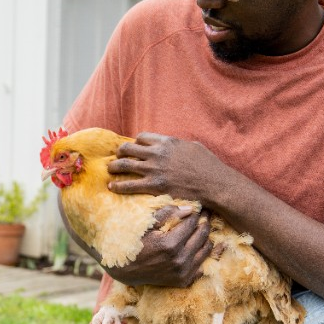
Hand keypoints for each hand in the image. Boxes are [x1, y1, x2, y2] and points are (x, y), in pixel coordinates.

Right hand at [103, 204, 213, 287]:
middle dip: (205, 222)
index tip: (198, 207)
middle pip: (202, 234)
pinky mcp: (184, 281)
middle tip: (206, 214)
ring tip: (202, 228)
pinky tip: (201, 245)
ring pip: (206, 249)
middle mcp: (179, 260)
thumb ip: (167, 214)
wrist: (126, 269)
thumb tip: (189, 208)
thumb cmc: (135, 242)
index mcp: (170, 244)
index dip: (196, 212)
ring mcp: (183, 272)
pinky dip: (203, 254)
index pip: (192, 222)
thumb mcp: (146, 225)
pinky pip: (202, 265)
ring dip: (206, 237)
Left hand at [107, 132, 230, 201]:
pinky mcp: (154, 186)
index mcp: (167, 142)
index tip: (134, 148)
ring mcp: (154, 169)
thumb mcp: (194, 147)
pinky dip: (118, 186)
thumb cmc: (209, 166)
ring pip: (125, 165)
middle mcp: (158, 153)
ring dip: (114, 167)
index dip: (136, 142)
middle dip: (120, 152)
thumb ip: (179, 145)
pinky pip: (129, 185)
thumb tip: (175, 146)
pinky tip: (112, 187)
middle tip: (116, 157)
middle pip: (129, 148)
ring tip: (109, 170)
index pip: (142, 137)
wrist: (214, 184)